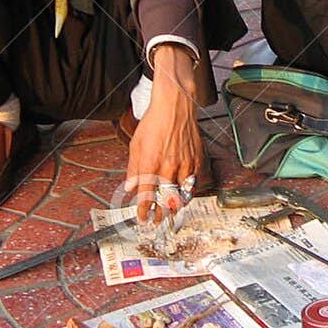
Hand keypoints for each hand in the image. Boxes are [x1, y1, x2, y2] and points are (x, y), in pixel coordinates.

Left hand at [125, 48, 203, 224]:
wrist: (174, 107)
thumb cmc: (154, 122)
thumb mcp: (136, 145)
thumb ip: (133, 168)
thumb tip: (130, 187)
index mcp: (150, 163)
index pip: (146, 195)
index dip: (144, 211)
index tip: (143, 218)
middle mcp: (168, 166)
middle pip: (167, 200)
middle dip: (162, 214)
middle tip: (159, 221)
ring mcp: (185, 164)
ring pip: (183, 194)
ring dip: (176, 205)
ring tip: (172, 210)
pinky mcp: (197, 159)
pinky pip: (195, 182)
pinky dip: (189, 191)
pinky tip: (185, 193)